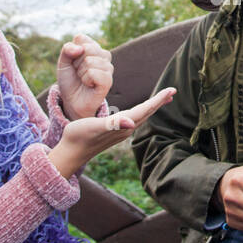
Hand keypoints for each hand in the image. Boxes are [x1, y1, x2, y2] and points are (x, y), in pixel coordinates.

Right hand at [48, 87, 175, 177]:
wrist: (70, 153)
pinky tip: (139, 111)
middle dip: (159, 102)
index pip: (145, 110)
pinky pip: (133, 119)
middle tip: (172, 91)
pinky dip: (141, 111)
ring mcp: (120, 132)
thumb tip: (131, 124)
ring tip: (161, 99)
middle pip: (147, 113)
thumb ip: (112, 124)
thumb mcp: (93, 127)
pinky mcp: (114, 132)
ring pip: (141, 116)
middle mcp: (125, 129)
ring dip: (152, 107)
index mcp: (123, 125)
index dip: (158, 99)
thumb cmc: (78, 137)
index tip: (171, 89)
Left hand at [57, 34, 112, 119]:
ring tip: (84, 80)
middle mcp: (103, 56)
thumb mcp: (63, 63)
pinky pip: (93, 73)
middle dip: (76, 62)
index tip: (73, 63)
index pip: (81, 38)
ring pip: (89, 61)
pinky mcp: (108, 80)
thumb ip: (67, 50)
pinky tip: (89, 85)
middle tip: (79, 73)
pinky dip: (86, 80)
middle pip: (86, 48)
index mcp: (94, 48)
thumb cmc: (70, 81)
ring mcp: (108, 68)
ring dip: (81, 73)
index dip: (72, 51)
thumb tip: (80, 49)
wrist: (72, 101)